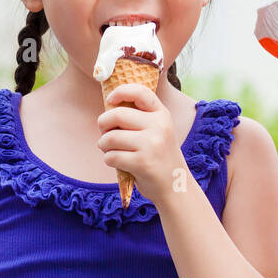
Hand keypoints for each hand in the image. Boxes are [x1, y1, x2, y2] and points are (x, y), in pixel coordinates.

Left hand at [97, 84, 187, 204]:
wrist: (174, 185)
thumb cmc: (159, 156)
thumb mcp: (158, 130)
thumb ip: (139, 117)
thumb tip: (109, 107)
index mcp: (162, 114)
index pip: (139, 92)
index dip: (120, 92)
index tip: (110, 100)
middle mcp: (159, 126)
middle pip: (117, 115)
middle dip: (103, 124)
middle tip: (105, 133)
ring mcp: (151, 144)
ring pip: (110, 137)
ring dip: (103, 145)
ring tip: (110, 150)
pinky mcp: (142, 163)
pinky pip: (111, 156)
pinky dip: (109, 159)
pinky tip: (118, 163)